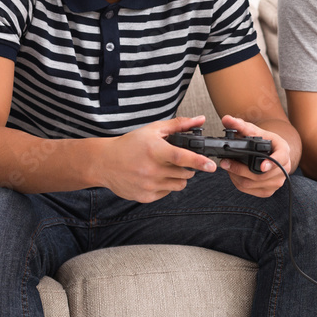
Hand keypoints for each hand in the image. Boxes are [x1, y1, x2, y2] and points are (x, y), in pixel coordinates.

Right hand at [100, 115, 215, 202]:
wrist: (104, 162)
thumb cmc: (130, 144)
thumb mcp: (153, 130)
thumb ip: (179, 125)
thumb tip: (200, 120)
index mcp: (155, 150)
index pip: (181, 157)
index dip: (198, 161)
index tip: (211, 165)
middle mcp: (152, 169)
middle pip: (185, 173)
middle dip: (188, 167)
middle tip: (178, 160)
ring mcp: (148, 185)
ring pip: (179, 184)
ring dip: (179, 177)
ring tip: (166, 168)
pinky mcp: (145, 196)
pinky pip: (167, 192)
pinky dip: (166, 185)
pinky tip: (155, 176)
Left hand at [217, 115, 289, 197]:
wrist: (272, 153)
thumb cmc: (264, 141)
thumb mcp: (255, 131)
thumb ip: (240, 125)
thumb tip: (226, 119)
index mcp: (284, 151)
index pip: (280, 159)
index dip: (271, 163)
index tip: (262, 166)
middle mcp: (284, 168)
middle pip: (261, 175)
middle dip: (239, 169)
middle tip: (225, 162)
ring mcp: (277, 182)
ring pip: (253, 184)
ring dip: (236, 177)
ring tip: (227, 167)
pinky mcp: (268, 191)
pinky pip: (251, 190)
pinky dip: (238, 183)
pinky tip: (233, 174)